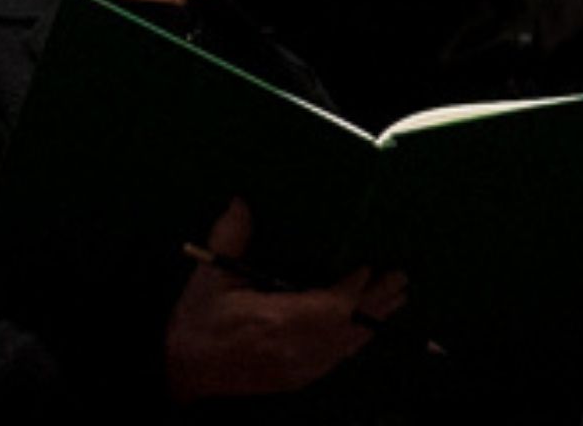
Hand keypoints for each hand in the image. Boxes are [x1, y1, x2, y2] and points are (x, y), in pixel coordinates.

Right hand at [161, 201, 401, 402]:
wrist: (181, 371)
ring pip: (345, 346)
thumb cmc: (197, 322)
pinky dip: (353, 343)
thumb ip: (230, 239)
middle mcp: (291, 348)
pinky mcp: (294, 380)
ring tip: (396, 299)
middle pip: (347, 326)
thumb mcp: (210, 277)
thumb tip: (242, 202)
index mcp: (273, 321)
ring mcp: (295, 368)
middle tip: (401, 279)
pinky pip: (334, 362)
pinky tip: (366, 329)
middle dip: (376, 301)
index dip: (353, 289)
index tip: (368, 266)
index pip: (329, 306)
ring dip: (372, 322)